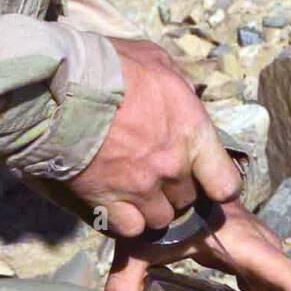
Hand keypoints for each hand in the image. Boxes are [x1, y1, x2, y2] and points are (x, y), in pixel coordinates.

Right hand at [66, 37, 241, 237]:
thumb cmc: (111, 68)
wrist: (64, 86)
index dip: (215, 184)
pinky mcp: (107, 202)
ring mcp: (140, 188)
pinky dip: (123, 220)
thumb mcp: (156, 62)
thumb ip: (178, 85)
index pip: (225, 184)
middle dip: (174, 188)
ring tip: (133, 189)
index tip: (203, 179)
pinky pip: (128, 228)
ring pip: (160, 218)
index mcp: (192, 132)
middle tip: (153, 171)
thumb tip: (184, 94)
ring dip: (150, 208)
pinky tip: (114, 203)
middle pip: (187, 199)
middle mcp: (171, 166)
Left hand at [104, 198, 290, 290]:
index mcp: (237, 239)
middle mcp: (249, 237)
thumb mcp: (138, 245)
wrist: (157, 175)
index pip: (283, 273)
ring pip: (276, 272)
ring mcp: (245, 237)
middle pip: (286, 276)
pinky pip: (262, 268)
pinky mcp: (235, 239)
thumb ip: (126, 279)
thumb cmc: (152, 208)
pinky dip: (268, 290)